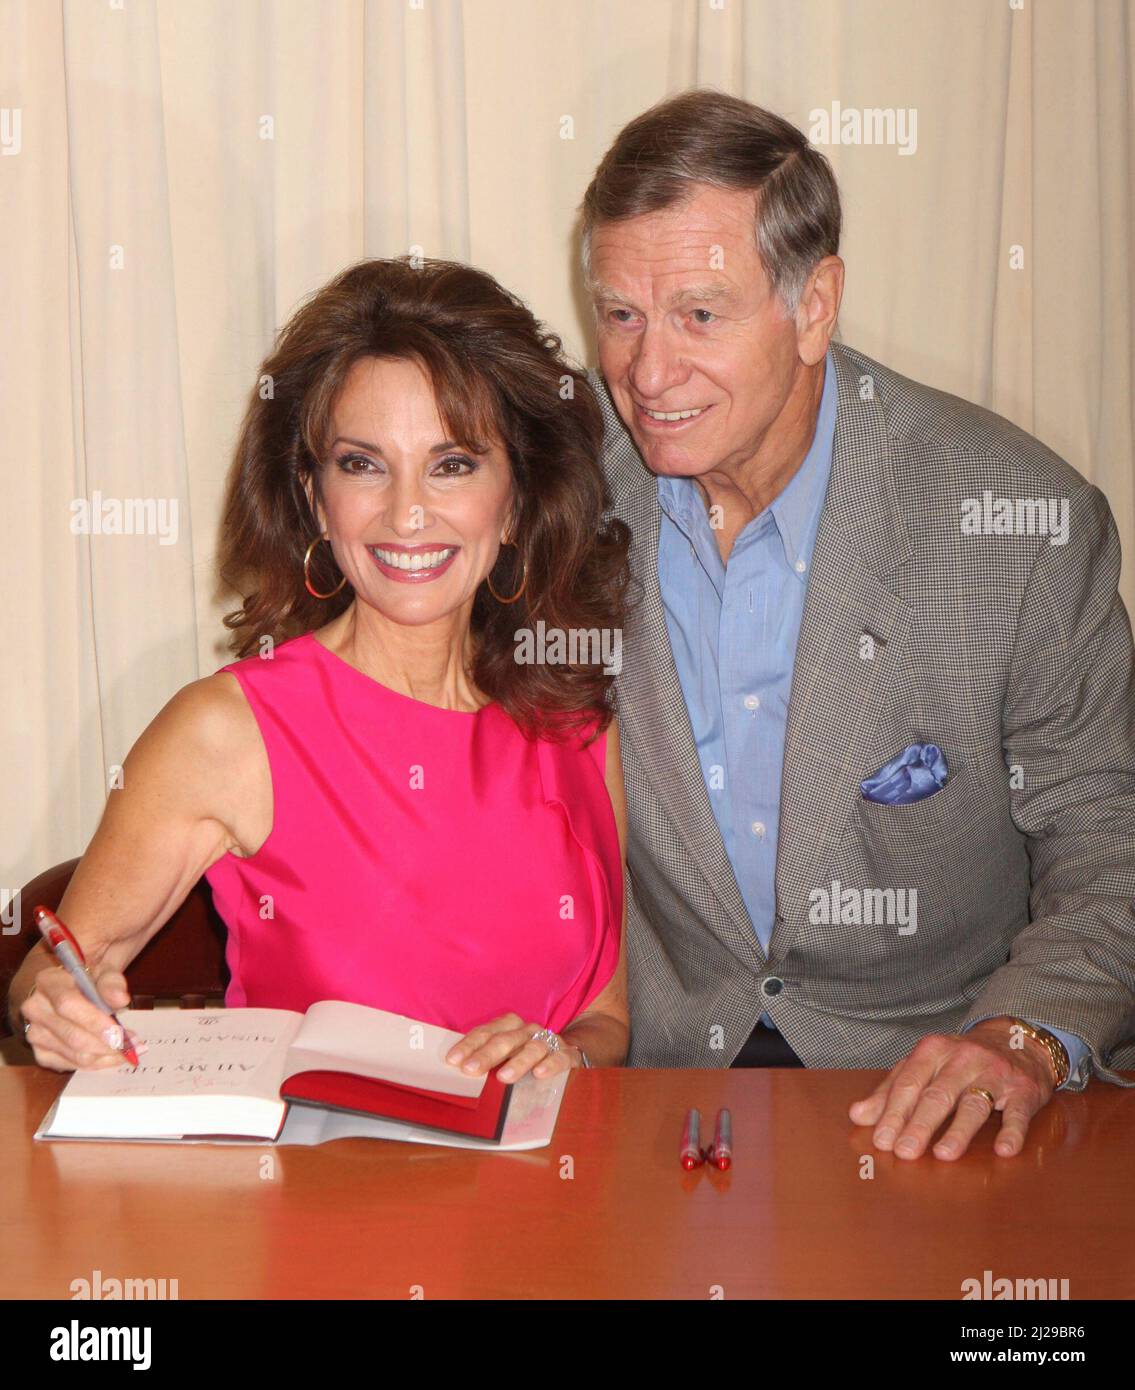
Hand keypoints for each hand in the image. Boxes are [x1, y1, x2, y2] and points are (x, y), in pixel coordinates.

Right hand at [19, 965, 143, 1072]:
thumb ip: (112, 980)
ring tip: (129, 1049)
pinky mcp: (41, 1052)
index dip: (95, 1021)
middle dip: (107, 1044)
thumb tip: (120, 999)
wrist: (69, 986)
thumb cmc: (89, 976)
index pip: (67, 1004)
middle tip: (133, 1044)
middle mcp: (36, 1008)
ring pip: (74, 1055)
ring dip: (106, 1056)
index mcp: (48, 981)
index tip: (120, 1032)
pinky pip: (72, 1065)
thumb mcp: (104, 966)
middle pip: (72, 1035)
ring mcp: (36, 1032)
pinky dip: (97, 1063)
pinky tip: (113, 1055)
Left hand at [445, 1012, 581, 1083]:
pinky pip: (560, 1057)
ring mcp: (549, 1041)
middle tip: (471, 1070)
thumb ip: (486, 1061)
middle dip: (486, 1054)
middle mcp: (527, 1031)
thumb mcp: (506, 1055)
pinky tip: (539, 1073)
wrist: (568, 1052)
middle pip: (505, 1039)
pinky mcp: (568, 1054)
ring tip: (503, 1077)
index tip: (453, 1060)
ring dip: (517, 1061)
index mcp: (509, 1027)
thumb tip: (457, 1073)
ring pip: (533, 1047)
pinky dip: (550, 1064)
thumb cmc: (526, 1057)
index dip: (468, 1045)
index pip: (486, 1032)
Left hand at [848, 1017, 1056, 1159]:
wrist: (1017, 1041)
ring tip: (943, 1154)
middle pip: (937, 1094)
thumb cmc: (960, 1061)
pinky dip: (1012, 1132)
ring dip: (958, 1131)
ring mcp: (994, 1073)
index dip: (894, 1112)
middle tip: (904, 1152)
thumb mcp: (924, 1066)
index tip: (882, 1140)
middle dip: (919, 1125)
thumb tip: (857, 1115)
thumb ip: (891, 1090)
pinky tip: (1003, 1150)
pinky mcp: (1024, 1090)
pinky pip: (1018, 1113)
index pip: (908, 1083)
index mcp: (933, 1051)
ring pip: (974, 1104)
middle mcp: (963, 1058)